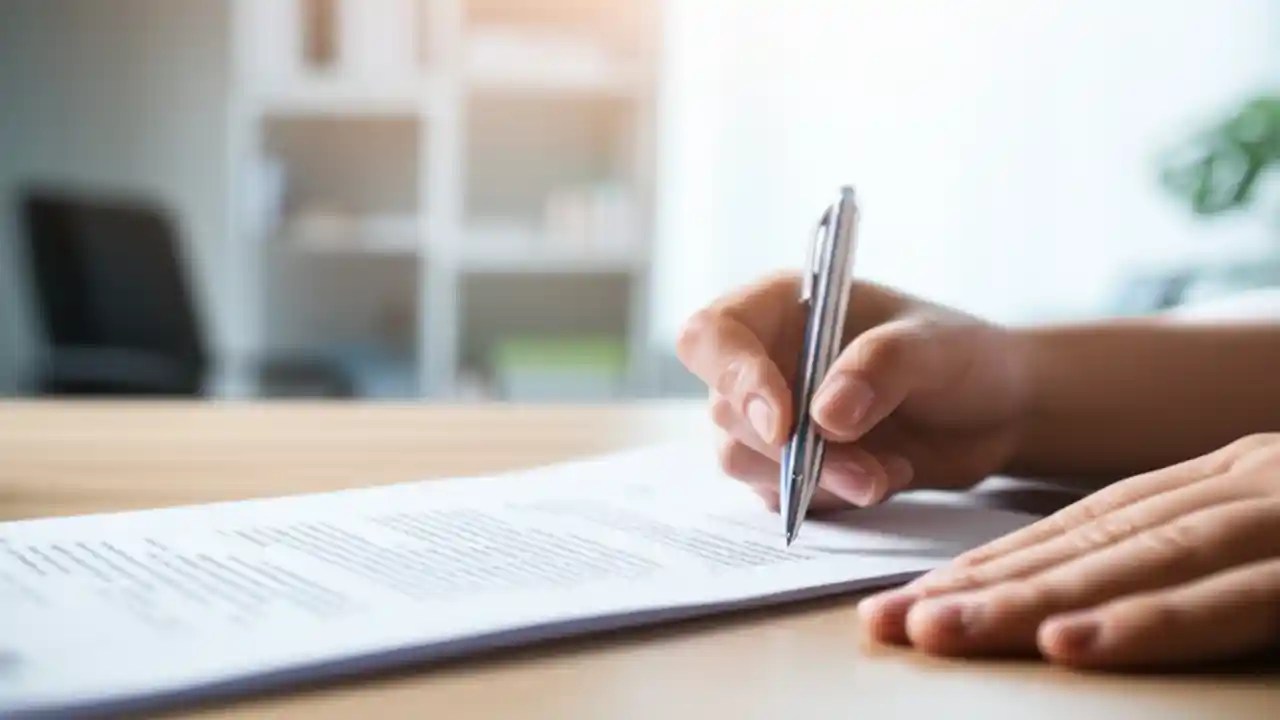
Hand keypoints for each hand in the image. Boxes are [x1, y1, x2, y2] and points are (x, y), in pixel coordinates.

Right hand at [676, 274, 1028, 510]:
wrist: (994, 415)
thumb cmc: (963, 358)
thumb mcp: (936, 348)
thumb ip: (881, 367)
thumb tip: (823, 416)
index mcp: (782, 307)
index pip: (713, 335)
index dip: (733, 377)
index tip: (783, 424)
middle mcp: (765, 359)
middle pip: (724, 410)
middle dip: (789, 450)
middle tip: (864, 471)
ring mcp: (773, 415)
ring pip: (744, 460)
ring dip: (813, 480)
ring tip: (885, 475)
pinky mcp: (789, 465)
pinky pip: (778, 494)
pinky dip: (828, 498)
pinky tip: (884, 477)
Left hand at [858, 434, 1279, 668]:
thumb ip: (1203, 559)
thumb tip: (1095, 601)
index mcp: (1221, 483)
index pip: (1084, 526)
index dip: (993, 563)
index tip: (911, 597)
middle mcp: (1236, 491)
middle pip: (1087, 544)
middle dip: (979, 585)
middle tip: (886, 619)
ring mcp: (1276, 523)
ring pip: (1131, 562)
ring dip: (1027, 600)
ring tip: (935, 628)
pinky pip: (1224, 602)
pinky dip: (1141, 624)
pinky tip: (1065, 644)